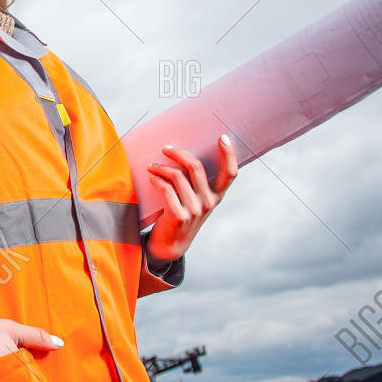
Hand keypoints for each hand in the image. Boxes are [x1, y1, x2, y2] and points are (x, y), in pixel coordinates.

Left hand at [144, 134, 239, 262]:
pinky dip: (156, 179)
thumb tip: (185, 155)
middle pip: (196, 167)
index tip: (223, 137)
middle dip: (178, 153)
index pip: (231, 174)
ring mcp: (194, 209)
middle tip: (166, 148)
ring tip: (152, 166)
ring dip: (161, 167)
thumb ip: (197, 183)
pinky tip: (151, 177)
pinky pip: (165, 189)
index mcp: (217, 196)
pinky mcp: (178, 215)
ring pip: (177, 176)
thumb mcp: (196, 200)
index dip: (229, 154)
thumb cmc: (182, 215)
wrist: (170, 245)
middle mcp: (208, 202)